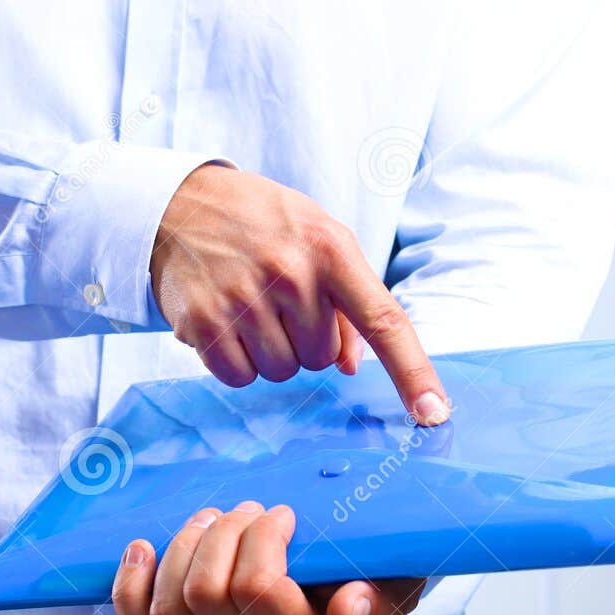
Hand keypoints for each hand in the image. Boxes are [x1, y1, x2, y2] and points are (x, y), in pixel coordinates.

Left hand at [112, 501, 425, 614]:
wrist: (354, 589)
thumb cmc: (373, 574)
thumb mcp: (393, 582)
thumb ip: (379, 599)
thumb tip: (348, 611)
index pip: (258, 590)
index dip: (261, 537)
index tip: (284, 513)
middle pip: (207, 593)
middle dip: (223, 532)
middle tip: (250, 508)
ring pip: (170, 607)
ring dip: (184, 547)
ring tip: (214, 518)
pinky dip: (130, 587)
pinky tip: (142, 548)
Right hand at [150, 164, 449, 424]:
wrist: (181, 202)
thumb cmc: (264, 224)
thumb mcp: (318, 240)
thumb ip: (346, 300)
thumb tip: (351, 366)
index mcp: (331, 249)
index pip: (383, 321)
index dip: (412, 372)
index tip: (433, 413)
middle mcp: (290, 273)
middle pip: (322, 359)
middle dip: (305, 340)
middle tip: (277, 299)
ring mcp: (243, 299)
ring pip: (282, 372)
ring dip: (270, 352)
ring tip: (248, 305)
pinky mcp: (203, 322)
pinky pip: (239, 377)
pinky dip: (235, 361)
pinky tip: (224, 322)